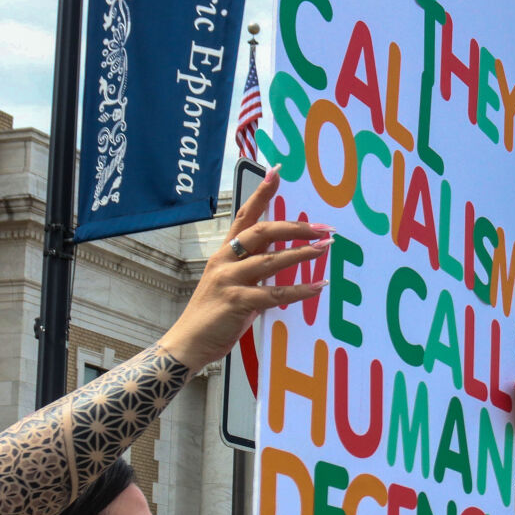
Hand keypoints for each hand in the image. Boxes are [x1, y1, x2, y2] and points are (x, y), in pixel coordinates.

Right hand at [162, 170, 330, 368]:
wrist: (188, 342)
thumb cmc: (213, 316)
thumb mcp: (233, 286)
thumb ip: (254, 273)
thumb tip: (282, 265)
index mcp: (225, 253)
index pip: (244, 215)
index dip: (261, 193)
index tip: (277, 172)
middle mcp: (226, 260)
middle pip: (262, 231)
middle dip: (295, 226)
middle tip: (323, 226)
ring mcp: (230, 280)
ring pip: (271, 259)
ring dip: (302, 252)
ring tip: (326, 247)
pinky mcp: (237, 302)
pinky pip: (275, 294)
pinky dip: (299, 290)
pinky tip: (318, 287)